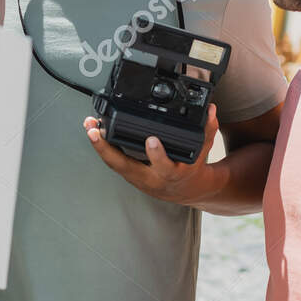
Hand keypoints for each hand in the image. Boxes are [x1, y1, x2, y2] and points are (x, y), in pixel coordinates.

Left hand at [82, 103, 221, 205]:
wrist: (186, 191)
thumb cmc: (191, 169)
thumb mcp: (202, 151)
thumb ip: (207, 130)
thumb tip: (211, 109)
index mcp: (171, 174)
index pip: (164, 167)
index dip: (157, 155)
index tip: (151, 139)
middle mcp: (150, 179)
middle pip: (125, 167)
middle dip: (107, 150)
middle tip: (95, 131)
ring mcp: (136, 178)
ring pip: (113, 164)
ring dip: (98, 146)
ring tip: (89, 126)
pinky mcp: (128, 174)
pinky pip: (112, 161)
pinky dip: (101, 147)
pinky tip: (93, 131)